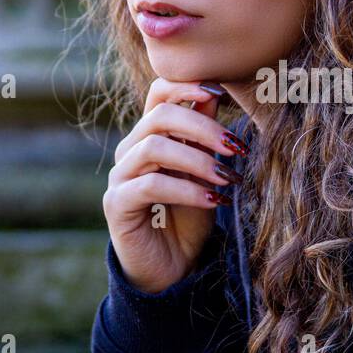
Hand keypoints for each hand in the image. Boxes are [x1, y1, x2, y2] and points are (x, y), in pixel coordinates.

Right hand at [102, 78, 246, 293]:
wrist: (172, 267)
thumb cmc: (189, 216)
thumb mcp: (205, 173)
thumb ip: (205, 137)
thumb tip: (215, 94)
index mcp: (152, 135)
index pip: (159, 93)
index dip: (186, 85)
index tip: (221, 92)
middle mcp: (131, 149)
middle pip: (160, 116)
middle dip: (203, 127)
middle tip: (235, 147)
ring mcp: (120, 175)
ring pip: (155, 148)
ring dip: (198, 160)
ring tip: (228, 177)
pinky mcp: (117, 203)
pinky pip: (152, 185)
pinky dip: (187, 190)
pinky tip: (213, 200)